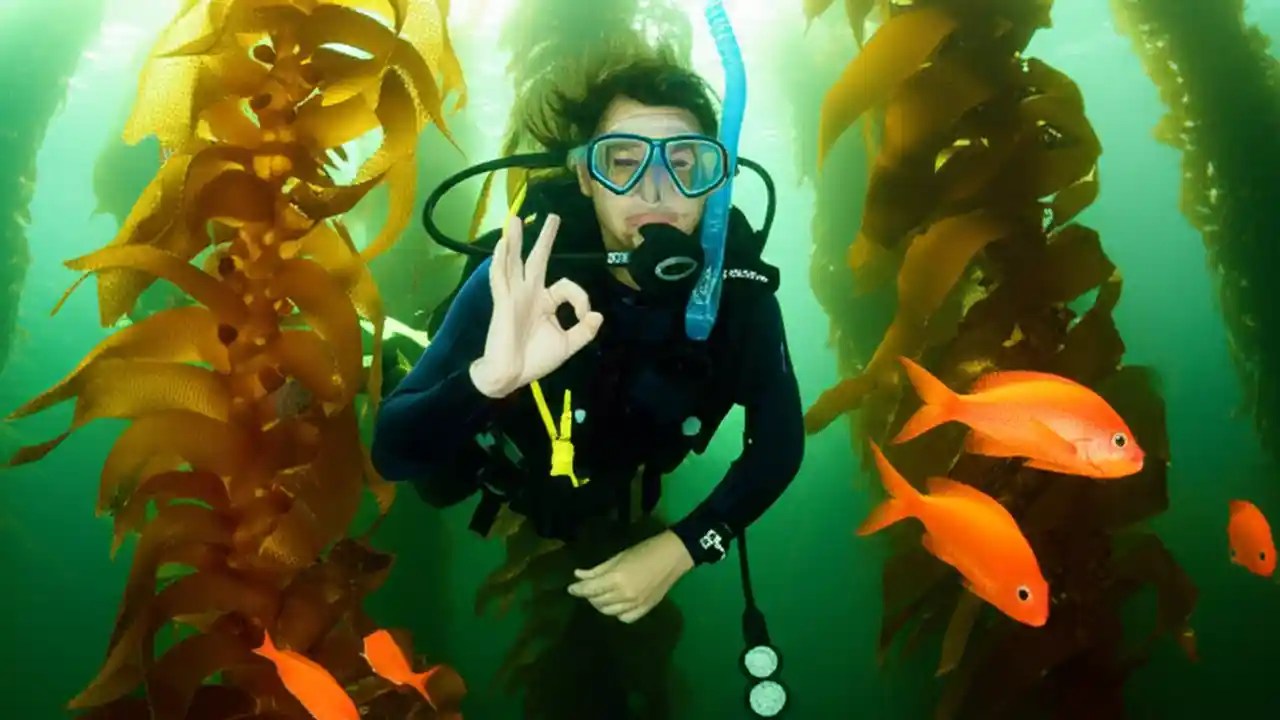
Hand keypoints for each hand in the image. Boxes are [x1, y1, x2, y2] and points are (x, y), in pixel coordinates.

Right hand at [470, 213, 603, 397]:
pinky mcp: (503, 303)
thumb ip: (584, 331)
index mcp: (545, 302)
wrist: (510, 376)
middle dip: (544, 238)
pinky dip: (500, 261)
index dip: (581, 298)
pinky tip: (501, 245)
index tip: (585, 316)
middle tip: (552, 217)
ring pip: (514, 262)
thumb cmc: (535, 361)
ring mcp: (515, 296)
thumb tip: (598, 315)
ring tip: (514, 219)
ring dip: (514, 240)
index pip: (567, 286)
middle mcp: (529, 293)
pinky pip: (501, 278)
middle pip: (537, 260)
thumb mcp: (568, 345)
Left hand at [566, 530, 694, 623]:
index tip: (570, 588)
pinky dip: (617, 613)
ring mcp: (635, 605)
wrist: (672, 556)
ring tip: (601, 595)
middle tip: (588, 588)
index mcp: (616, 579)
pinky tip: (617, 604)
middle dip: (589, 595)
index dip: (577, 590)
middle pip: (597, 602)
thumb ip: (597, 569)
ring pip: (608, 612)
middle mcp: (624, 595)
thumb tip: (578, 575)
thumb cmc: (644, 550)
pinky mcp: (645, 609)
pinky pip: (625, 618)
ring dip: (601, 604)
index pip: (590, 589)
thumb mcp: (618, 557)